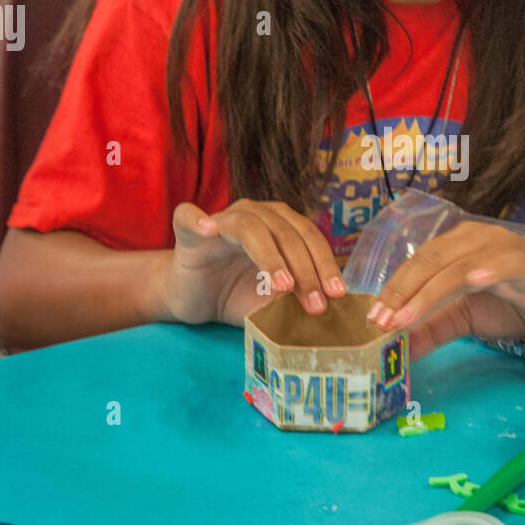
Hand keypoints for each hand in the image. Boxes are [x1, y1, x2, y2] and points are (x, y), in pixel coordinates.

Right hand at [152, 200, 345, 326]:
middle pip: (286, 233)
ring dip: (270, 257)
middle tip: (315, 303)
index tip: (336, 294)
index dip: (325, 264)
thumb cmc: (237, 296)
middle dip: (305, 269)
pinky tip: (209, 229)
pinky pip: (188, 216)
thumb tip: (327, 310)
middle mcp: (254, 215)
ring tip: (282, 286)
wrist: (194, 300)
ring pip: (250, 227)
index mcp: (279, 225)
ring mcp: (221, 219)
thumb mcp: (272, 301)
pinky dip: (198, 220)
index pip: (309, 238)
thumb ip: (295, 299)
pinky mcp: (188, 232)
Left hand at [366, 221, 524, 358]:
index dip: (392, 291)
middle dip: (400, 293)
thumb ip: (434, 327)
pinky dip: (485, 272)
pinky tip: (471, 284)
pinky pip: (500, 265)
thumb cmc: (518, 302)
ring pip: (455, 266)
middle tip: (381, 323)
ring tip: (404, 318)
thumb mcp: (468, 317)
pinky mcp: (524, 263)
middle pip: (428, 261)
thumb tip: (398, 347)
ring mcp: (499, 248)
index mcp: (456, 246)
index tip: (372, 320)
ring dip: (426, 293)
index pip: (416, 265)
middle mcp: (474, 239)